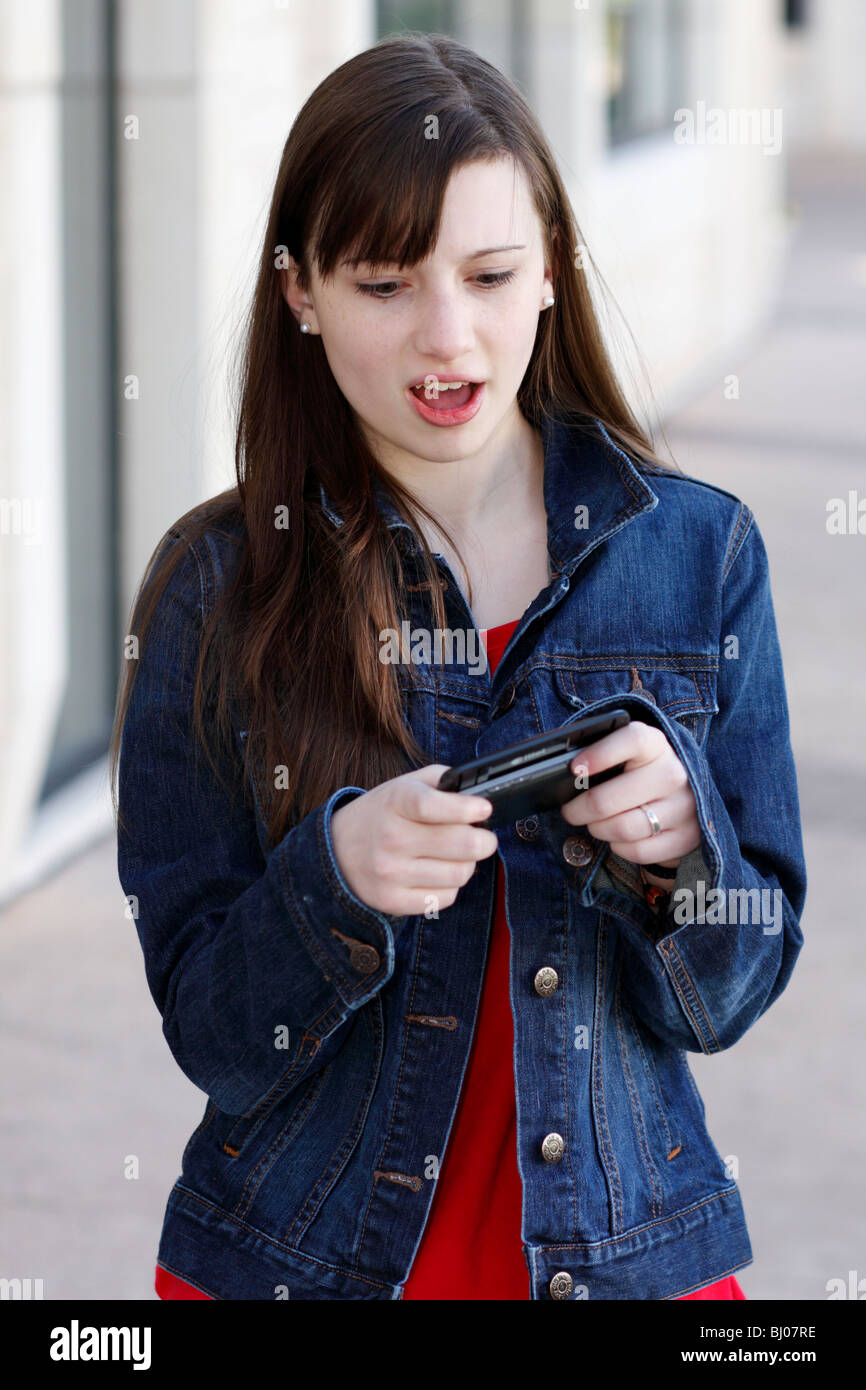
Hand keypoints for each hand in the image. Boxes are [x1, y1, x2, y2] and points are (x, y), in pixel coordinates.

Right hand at [330, 765, 498, 916]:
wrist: (337, 851)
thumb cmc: (384, 814)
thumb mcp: (405, 785)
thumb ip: (442, 781)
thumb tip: (480, 795)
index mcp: (395, 802)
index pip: (432, 806)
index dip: (466, 808)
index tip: (485, 809)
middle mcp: (391, 838)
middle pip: (461, 844)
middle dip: (484, 841)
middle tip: (483, 838)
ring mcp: (390, 872)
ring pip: (460, 874)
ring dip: (468, 864)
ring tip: (457, 856)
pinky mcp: (393, 900)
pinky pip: (446, 897)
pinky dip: (451, 885)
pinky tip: (438, 873)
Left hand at [562, 720, 700, 871]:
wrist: (687, 794)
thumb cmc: (643, 772)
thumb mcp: (629, 754)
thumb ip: (603, 756)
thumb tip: (571, 776)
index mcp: (657, 745)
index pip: (632, 740)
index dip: (600, 754)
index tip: (575, 769)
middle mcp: (674, 773)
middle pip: (607, 800)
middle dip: (578, 810)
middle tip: (570, 811)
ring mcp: (683, 807)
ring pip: (621, 828)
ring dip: (598, 830)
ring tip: (595, 824)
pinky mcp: (686, 837)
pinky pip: (638, 851)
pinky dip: (620, 847)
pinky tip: (618, 837)